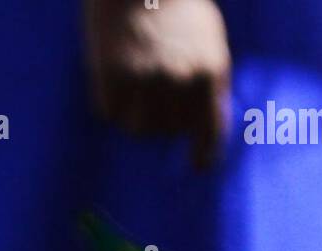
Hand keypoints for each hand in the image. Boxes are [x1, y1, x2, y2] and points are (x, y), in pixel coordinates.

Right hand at [83, 0, 231, 167]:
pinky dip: (112, 103)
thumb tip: (203, 133)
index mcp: (208, 73)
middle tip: (156, 96)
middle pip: (169, 133)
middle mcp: (178, 82)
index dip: (203, 155)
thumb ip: (211, 87)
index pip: (209, 134)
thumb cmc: (179, 10)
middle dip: (164, 121)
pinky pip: (110, 113)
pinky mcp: (111, 77)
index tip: (197, 165)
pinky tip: (116, 78)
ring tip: (136, 88)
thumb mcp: (211, 44)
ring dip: (135, 117)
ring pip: (138, 130)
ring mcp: (143, 81)